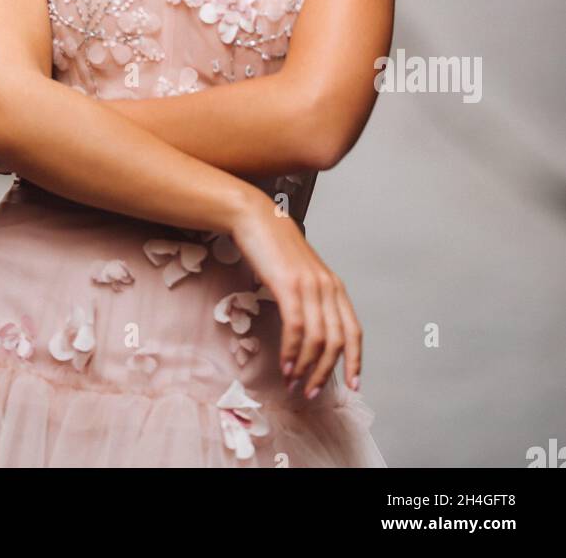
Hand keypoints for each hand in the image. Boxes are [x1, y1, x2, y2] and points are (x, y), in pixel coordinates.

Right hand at [230, 190, 362, 397]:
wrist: (256, 218)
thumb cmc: (275, 247)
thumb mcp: (301, 273)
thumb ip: (311, 297)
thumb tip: (310, 331)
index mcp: (334, 286)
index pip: (353, 331)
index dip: (355, 361)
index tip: (352, 385)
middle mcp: (328, 287)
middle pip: (337, 342)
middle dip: (325, 372)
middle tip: (310, 392)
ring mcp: (310, 286)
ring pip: (318, 340)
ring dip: (306, 368)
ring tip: (294, 383)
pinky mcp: (289, 286)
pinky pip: (297, 328)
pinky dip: (292, 352)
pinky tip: (285, 364)